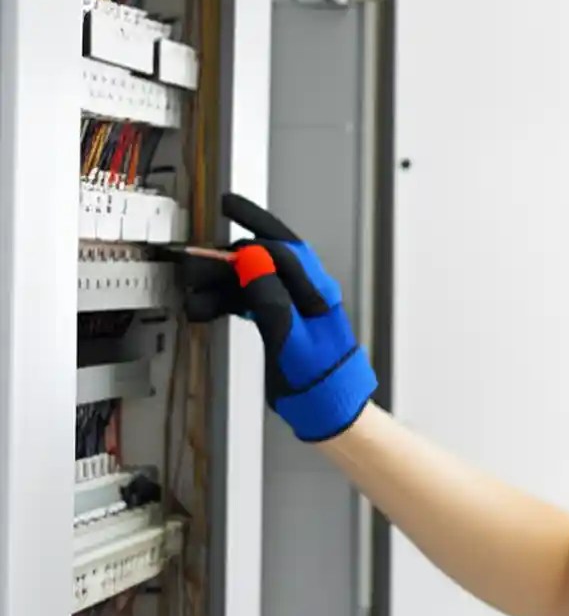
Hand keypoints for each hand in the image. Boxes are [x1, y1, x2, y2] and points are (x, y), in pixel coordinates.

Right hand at [176, 193, 376, 440]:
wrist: (329, 409)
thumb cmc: (318, 378)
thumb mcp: (290, 337)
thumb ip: (271, 295)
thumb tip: (253, 257)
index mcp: (316, 290)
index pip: (282, 245)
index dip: (254, 222)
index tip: (226, 206)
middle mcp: (307, 293)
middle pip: (263, 260)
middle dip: (227, 259)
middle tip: (195, 261)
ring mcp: (295, 307)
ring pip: (252, 282)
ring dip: (221, 286)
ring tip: (193, 298)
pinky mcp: (283, 322)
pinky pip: (251, 302)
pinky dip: (228, 303)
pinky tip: (205, 308)